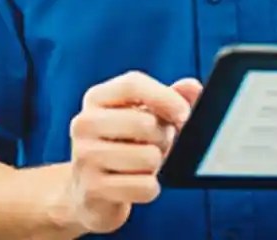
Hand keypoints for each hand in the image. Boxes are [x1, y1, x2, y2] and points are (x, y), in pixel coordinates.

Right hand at [57, 71, 202, 234]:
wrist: (90, 191)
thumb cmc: (124, 146)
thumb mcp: (143, 117)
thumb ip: (168, 99)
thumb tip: (192, 87)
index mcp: (96, 98)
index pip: (133, 85)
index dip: (166, 98)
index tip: (185, 115)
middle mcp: (84, 123)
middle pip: (144, 123)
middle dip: (163, 139)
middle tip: (157, 146)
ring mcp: (84, 156)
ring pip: (148, 158)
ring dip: (156, 165)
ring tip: (143, 165)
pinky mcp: (92, 189)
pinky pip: (144, 187)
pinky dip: (150, 189)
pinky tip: (136, 184)